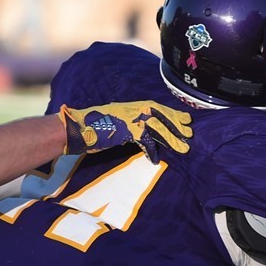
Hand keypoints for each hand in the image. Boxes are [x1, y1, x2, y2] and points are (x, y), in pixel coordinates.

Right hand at [58, 101, 192, 157]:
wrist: (75, 128)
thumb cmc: (91, 127)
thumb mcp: (114, 120)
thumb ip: (128, 123)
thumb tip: (141, 132)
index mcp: (129, 106)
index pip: (155, 107)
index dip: (171, 113)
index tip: (185, 118)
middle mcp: (131, 109)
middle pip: (160, 115)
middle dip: (176, 123)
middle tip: (190, 132)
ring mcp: (128, 118)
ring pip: (156, 127)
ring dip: (171, 137)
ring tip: (184, 147)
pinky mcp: (124, 130)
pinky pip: (143, 140)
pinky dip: (150, 150)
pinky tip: (156, 159)